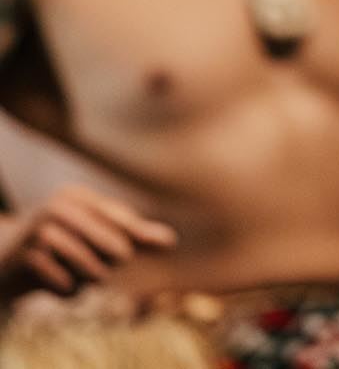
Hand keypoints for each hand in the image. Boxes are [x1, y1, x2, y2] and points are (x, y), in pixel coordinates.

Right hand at [0, 185, 176, 295]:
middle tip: (104, 269)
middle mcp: (59, 205)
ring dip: (89, 276)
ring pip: (85, 259)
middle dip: (110, 259)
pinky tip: (62, 288)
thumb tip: (172, 241)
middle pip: (107, 238)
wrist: (0, 265)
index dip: (139, 234)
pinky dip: (66, 290)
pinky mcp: (23, 254)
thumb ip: (131, 237)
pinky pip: (61, 279)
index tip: (170, 244)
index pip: (119, 216)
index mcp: (77, 196)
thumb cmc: (56, 252)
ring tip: (88, 279)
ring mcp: (39, 227)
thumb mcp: (90, 239)